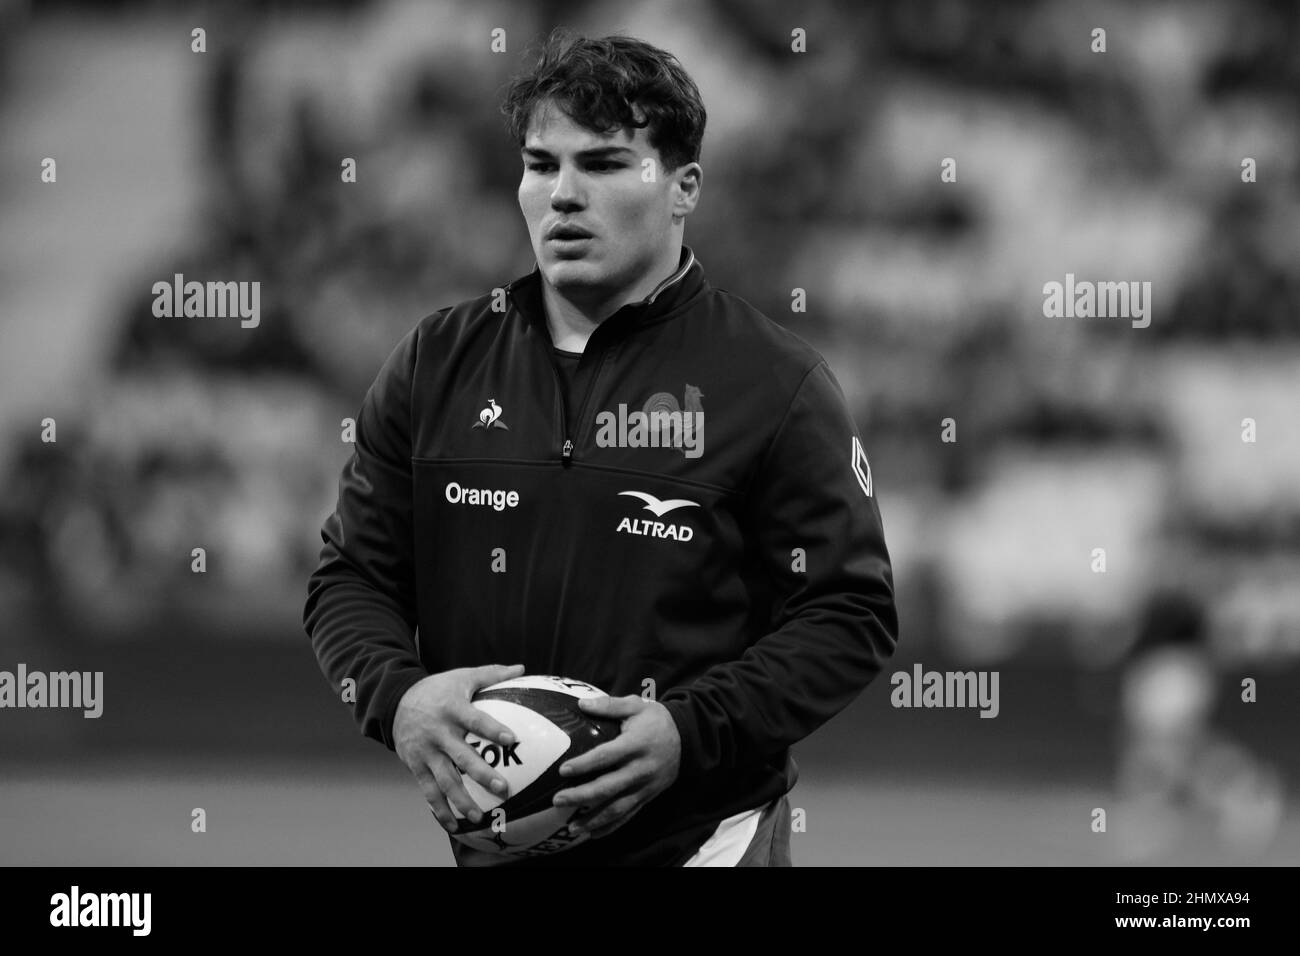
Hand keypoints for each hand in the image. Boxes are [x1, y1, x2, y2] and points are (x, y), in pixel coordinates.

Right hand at [394, 663, 524, 831]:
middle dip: (481, 774)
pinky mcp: (416, 766)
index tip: (510, 739)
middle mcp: (439, 732)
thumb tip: (522, 667)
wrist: (395, 702)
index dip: (491, 729)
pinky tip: (454, 825)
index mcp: (452, 709)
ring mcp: (426, 752)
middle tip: (503, 788)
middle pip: (461, 756)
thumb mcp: (462, 676)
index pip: (474, 719)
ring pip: (444, 780)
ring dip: (461, 800)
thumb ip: (492, 674)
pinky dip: (440, 810)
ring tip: (479, 817)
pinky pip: (428, 791)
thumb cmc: (438, 689)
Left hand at [551, 695, 680, 839]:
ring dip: (593, 820)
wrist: (687, 739)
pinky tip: (592, 834)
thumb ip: (610, 706)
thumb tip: (582, 704)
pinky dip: (610, 827)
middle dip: (581, 796)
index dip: (585, 764)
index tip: (563, 770)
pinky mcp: (648, 797)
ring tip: (571, 828)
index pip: (607, 757)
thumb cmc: (656, 720)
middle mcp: (640, 769)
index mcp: (636, 744)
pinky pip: (628, 815)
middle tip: (558, 800)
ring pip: (617, 808)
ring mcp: (645, 786)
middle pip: (608, 788)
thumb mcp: (637, 706)